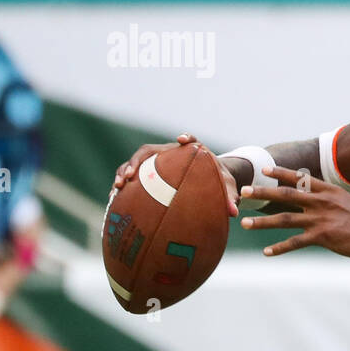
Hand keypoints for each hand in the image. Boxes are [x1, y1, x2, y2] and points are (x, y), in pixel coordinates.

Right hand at [112, 133, 238, 216]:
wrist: (205, 178)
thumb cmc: (215, 180)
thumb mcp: (224, 186)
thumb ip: (229, 196)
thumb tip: (234, 212)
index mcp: (192, 151)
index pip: (190, 140)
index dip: (187, 138)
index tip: (182, 139)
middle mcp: (170, 153)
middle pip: (150, 151)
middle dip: (138, 160)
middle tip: (130, 175)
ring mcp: (156, 161)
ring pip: (135, 162)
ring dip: (124, 171)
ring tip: (118, 186)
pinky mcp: (147, 172)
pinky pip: (131, 176)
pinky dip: (122, 184)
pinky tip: (115, 198)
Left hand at [239, 166, 349, 259]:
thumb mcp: (346, 202)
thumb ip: (328, 199)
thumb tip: (314, 198)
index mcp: (328, 191)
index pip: (300, 178)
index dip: (280, 173)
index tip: (264, 170)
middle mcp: (321, 202)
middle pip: (286, 195)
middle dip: (263, 192)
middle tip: (244, 191)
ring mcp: (321, 219)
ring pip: (285, 219)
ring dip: (262, 222)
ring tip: (245, 224)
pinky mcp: (322, 237)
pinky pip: (295, 242)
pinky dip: (279, 248)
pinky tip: (267, 252)